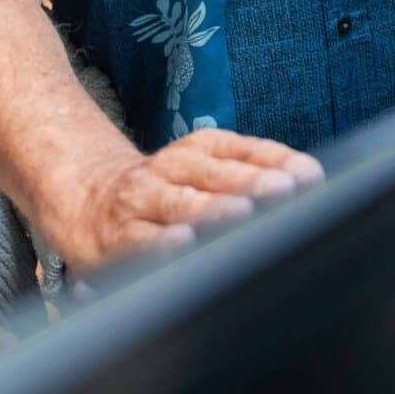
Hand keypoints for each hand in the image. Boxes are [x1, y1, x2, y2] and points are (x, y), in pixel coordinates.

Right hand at [46, 128, 322, 271]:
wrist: (85, 199)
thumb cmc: (162, 190)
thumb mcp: (200, 171)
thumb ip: (249, 175)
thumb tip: (308, 186)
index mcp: (196, 150)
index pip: (240, 149)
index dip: (275, 161)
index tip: (309, 175)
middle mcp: (169, 169)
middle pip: (213, 173)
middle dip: (250, 182)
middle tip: (283, 191)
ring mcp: (142, 201)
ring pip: (180, 203)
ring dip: (211, 209)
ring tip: (241, 213)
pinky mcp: (118, 236)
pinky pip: (142, 239)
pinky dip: (162, 242)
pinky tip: (183, 243)